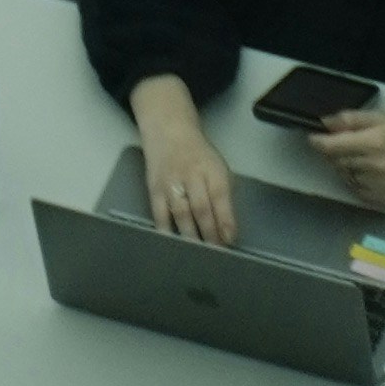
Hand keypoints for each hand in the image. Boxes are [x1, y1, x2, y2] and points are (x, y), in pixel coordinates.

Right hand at [133, 80, 235, 242]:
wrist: (168, 130)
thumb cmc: (199, 155)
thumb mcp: (219, 169)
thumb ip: (224, 198)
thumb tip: (228, 232)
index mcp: (212, 169)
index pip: (220, 197)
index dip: (226, 221)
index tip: (231, 241)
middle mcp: (190, 174)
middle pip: (201, 209)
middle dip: (210, 235)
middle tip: (217, 255)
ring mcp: (170, 182)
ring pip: (180, 214)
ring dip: (191, 237)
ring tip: (198, 255)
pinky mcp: (154, 189)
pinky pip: (159, 214)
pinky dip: (167, 232)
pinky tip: (174, 245)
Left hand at [305, 103, 384, 210]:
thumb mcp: (380, 117)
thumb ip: (350, 119)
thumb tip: (325, 122)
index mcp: (374, 144)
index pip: (334, 147)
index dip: (318, 142)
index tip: (311, 137)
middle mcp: (376, 168)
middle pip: (337, 162)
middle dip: (333, 151)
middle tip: (342, 142)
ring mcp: (380, 187)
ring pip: (345, 176)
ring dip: (344, 165)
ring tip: (360, 154)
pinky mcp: (384, 201)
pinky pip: (356, 190)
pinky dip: (355, 179)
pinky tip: (367, 169)